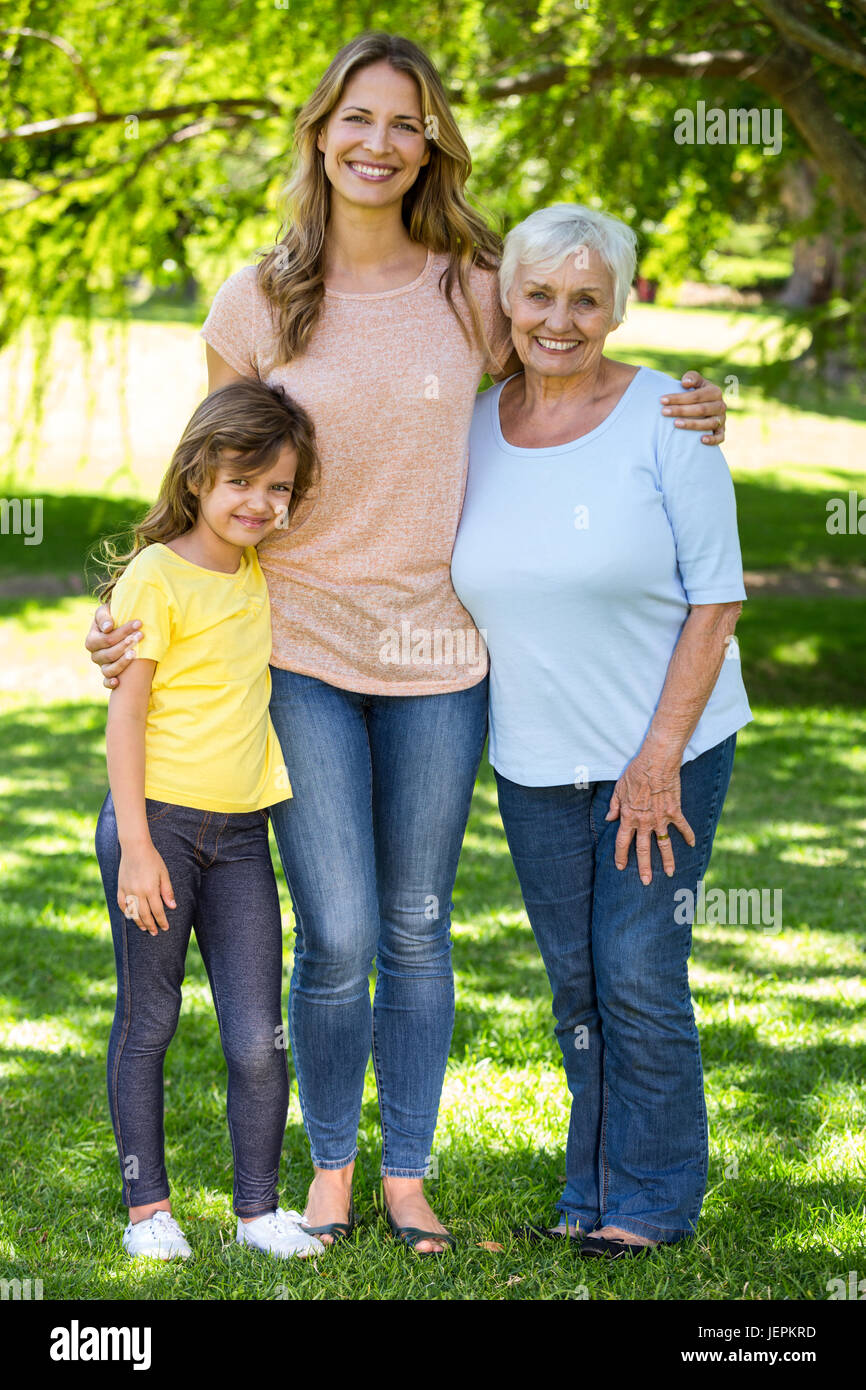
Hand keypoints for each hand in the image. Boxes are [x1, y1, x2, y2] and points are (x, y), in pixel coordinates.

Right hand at [85, 604, 142, 687]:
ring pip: (108, 669)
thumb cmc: (114, 616)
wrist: (120, 626)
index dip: (122, 632)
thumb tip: (108, 628)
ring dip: (122, 662)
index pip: (106, 638)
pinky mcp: (108, 675)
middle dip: (125, 645)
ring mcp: (102, 665)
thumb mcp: (107, 611)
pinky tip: (117, 682)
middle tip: (140, 636)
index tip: (139, 623)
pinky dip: (110, 683)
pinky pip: (106, 682)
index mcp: (92, 639)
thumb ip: (104, 616)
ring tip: (135, 653)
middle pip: (108, 654)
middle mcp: (95, 654)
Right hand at [117, 843, 176, 934]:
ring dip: (138, 921)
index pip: (158, 911)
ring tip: (144, 928)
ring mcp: (127, 890)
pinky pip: (121, 903)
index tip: (165, 928)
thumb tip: (172, 907)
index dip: (162, 921)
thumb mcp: (164, 874)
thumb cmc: (153, 860)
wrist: (135, 848)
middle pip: (145, 914)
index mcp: (151, 889)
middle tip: (155, 933)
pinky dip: (126, 911)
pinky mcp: (120, 886)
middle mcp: (138, 892)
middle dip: (151, 925)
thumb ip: (167, 891)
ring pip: (132, 911)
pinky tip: (130, 916)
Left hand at [605, 756, 694, 885]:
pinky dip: (688, 836)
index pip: (623, 842)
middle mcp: (644, 822)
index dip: (621, 856)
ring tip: (669, 873)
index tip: (620, 866)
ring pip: (664, 844)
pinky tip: (692, 845)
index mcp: (628, 817)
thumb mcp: (618, 789)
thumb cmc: (635, 773)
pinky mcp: (674, 811)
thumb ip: (614, 806)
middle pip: (643, 850)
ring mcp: (660, 818)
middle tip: (646, 881)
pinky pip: (682, 827)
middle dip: (644, 867)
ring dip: (667, 860)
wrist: (656, 763)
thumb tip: (609, 818)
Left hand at [660, 372, 725, 444]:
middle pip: (701, 409)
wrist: (708, 406)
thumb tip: (685, 383)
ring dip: (692, 424)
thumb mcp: (696, 382)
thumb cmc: (697, 393)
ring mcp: (722, 419)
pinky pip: (720, 437)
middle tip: (664, 412)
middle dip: (681, 410)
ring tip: (675, 424)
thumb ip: (692, 378)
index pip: (696, 396)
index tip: (662, 400)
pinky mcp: (721, 431)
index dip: (678, 398)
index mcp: (715, 392)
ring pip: (709, 423)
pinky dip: (712, 439)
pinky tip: (701, 440)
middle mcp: (720, 405)